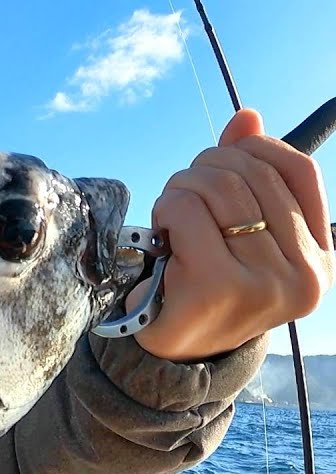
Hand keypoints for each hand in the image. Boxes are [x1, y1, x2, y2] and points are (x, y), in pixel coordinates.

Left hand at [131, 108, 333, 361]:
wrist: (168, 348)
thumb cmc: (203, 280)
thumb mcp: (236, 228)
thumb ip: (248, 174)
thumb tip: (247, 116)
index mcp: (321, 259)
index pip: (298, 170)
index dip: (255, 148)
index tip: (224, 158)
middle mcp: (304, 275)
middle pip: (251, 174)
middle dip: (205, 169)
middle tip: (182, 192)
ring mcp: (264, 285)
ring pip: (217, 188)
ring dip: (181, 188)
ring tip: (171, 215)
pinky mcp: (218, 288)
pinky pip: (187, 210)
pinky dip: (166, 209)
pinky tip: (162, 234)